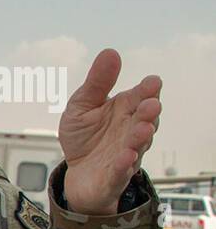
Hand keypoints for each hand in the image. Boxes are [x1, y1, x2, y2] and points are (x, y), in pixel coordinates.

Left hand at [59, 48, 161, 214]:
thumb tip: (110, 52)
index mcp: (126, 110)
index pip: (141, 97)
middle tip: (151, 104)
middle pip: (145, 121)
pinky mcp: (115, 176)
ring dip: (141, 138)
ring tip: (143, 129)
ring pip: (137, 145)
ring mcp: (126, 154)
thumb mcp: (83, 105)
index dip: (147, 91)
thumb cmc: (84, 136)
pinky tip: (126, 157)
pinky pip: (121, 171)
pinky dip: (125, 164)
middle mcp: (131, 131)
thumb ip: (97, 83)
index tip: (152, 82)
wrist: (76, 173)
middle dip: (149, 113)